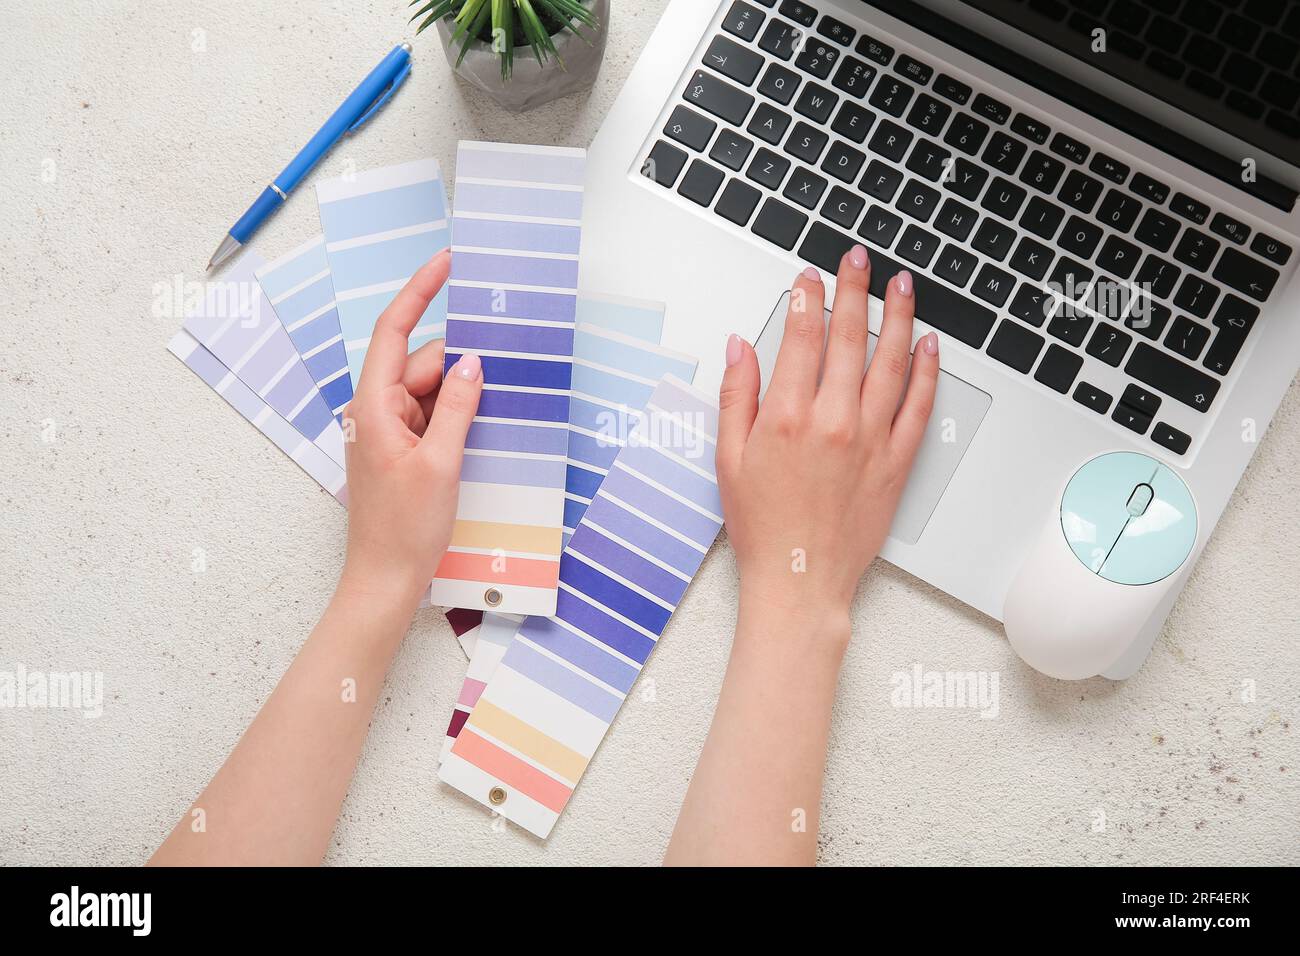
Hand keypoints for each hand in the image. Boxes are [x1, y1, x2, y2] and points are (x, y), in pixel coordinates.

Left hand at [341, 250, 481, 604]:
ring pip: (429, 390)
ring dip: (459, 396)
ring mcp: (387, 431)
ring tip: (486, 420)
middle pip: (421, 363)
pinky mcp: (400, 450)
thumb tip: (473, 363)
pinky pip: (429, 415)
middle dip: (459, 365)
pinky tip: (476, 430)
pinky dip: (453, 416)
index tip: (446, 263)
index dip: (420, 292)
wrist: (386, 579)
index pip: (395, 332)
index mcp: (374, 406)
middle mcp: (375, 411)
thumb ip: (457, 406)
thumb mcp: (441, 462)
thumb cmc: (405, 528)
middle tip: (502, 371)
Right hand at [717, 244, 938, 637]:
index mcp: (788, 417)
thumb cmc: (762, 526)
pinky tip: (928, 345)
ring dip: (898, 317)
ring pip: (891, 362)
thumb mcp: (728, 458)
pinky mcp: (897, 462)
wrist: (800, 579)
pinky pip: (918, 405)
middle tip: (858, 261)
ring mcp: (871, 440)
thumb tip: (741, 348)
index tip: (809, 278)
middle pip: (849, 339)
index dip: (806, 300)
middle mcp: (834, 421)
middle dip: (853, 292)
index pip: (802, 339)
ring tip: (901, 285)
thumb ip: (737, 396)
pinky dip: (926, 371)